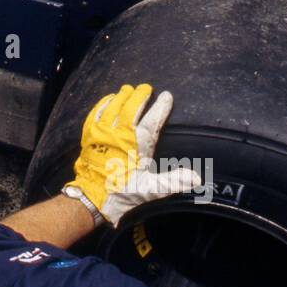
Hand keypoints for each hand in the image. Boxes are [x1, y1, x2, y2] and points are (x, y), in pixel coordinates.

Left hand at [65, 84, 200, 225]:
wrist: (91, 198)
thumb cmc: (122, 193)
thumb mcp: (151, 190)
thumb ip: (174, 181)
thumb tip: (197, 178)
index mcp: (136, 147)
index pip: (151, 122)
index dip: (160, 108)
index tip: (167, 96)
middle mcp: (118, 136)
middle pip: (129, 109)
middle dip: (139, 96)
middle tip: (147, 88)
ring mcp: (101, 134)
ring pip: (112, 108)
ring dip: (122, 97)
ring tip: (129, 89)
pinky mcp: (89, 137)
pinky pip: (95, 114)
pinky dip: (103, 104)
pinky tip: (109, 99)